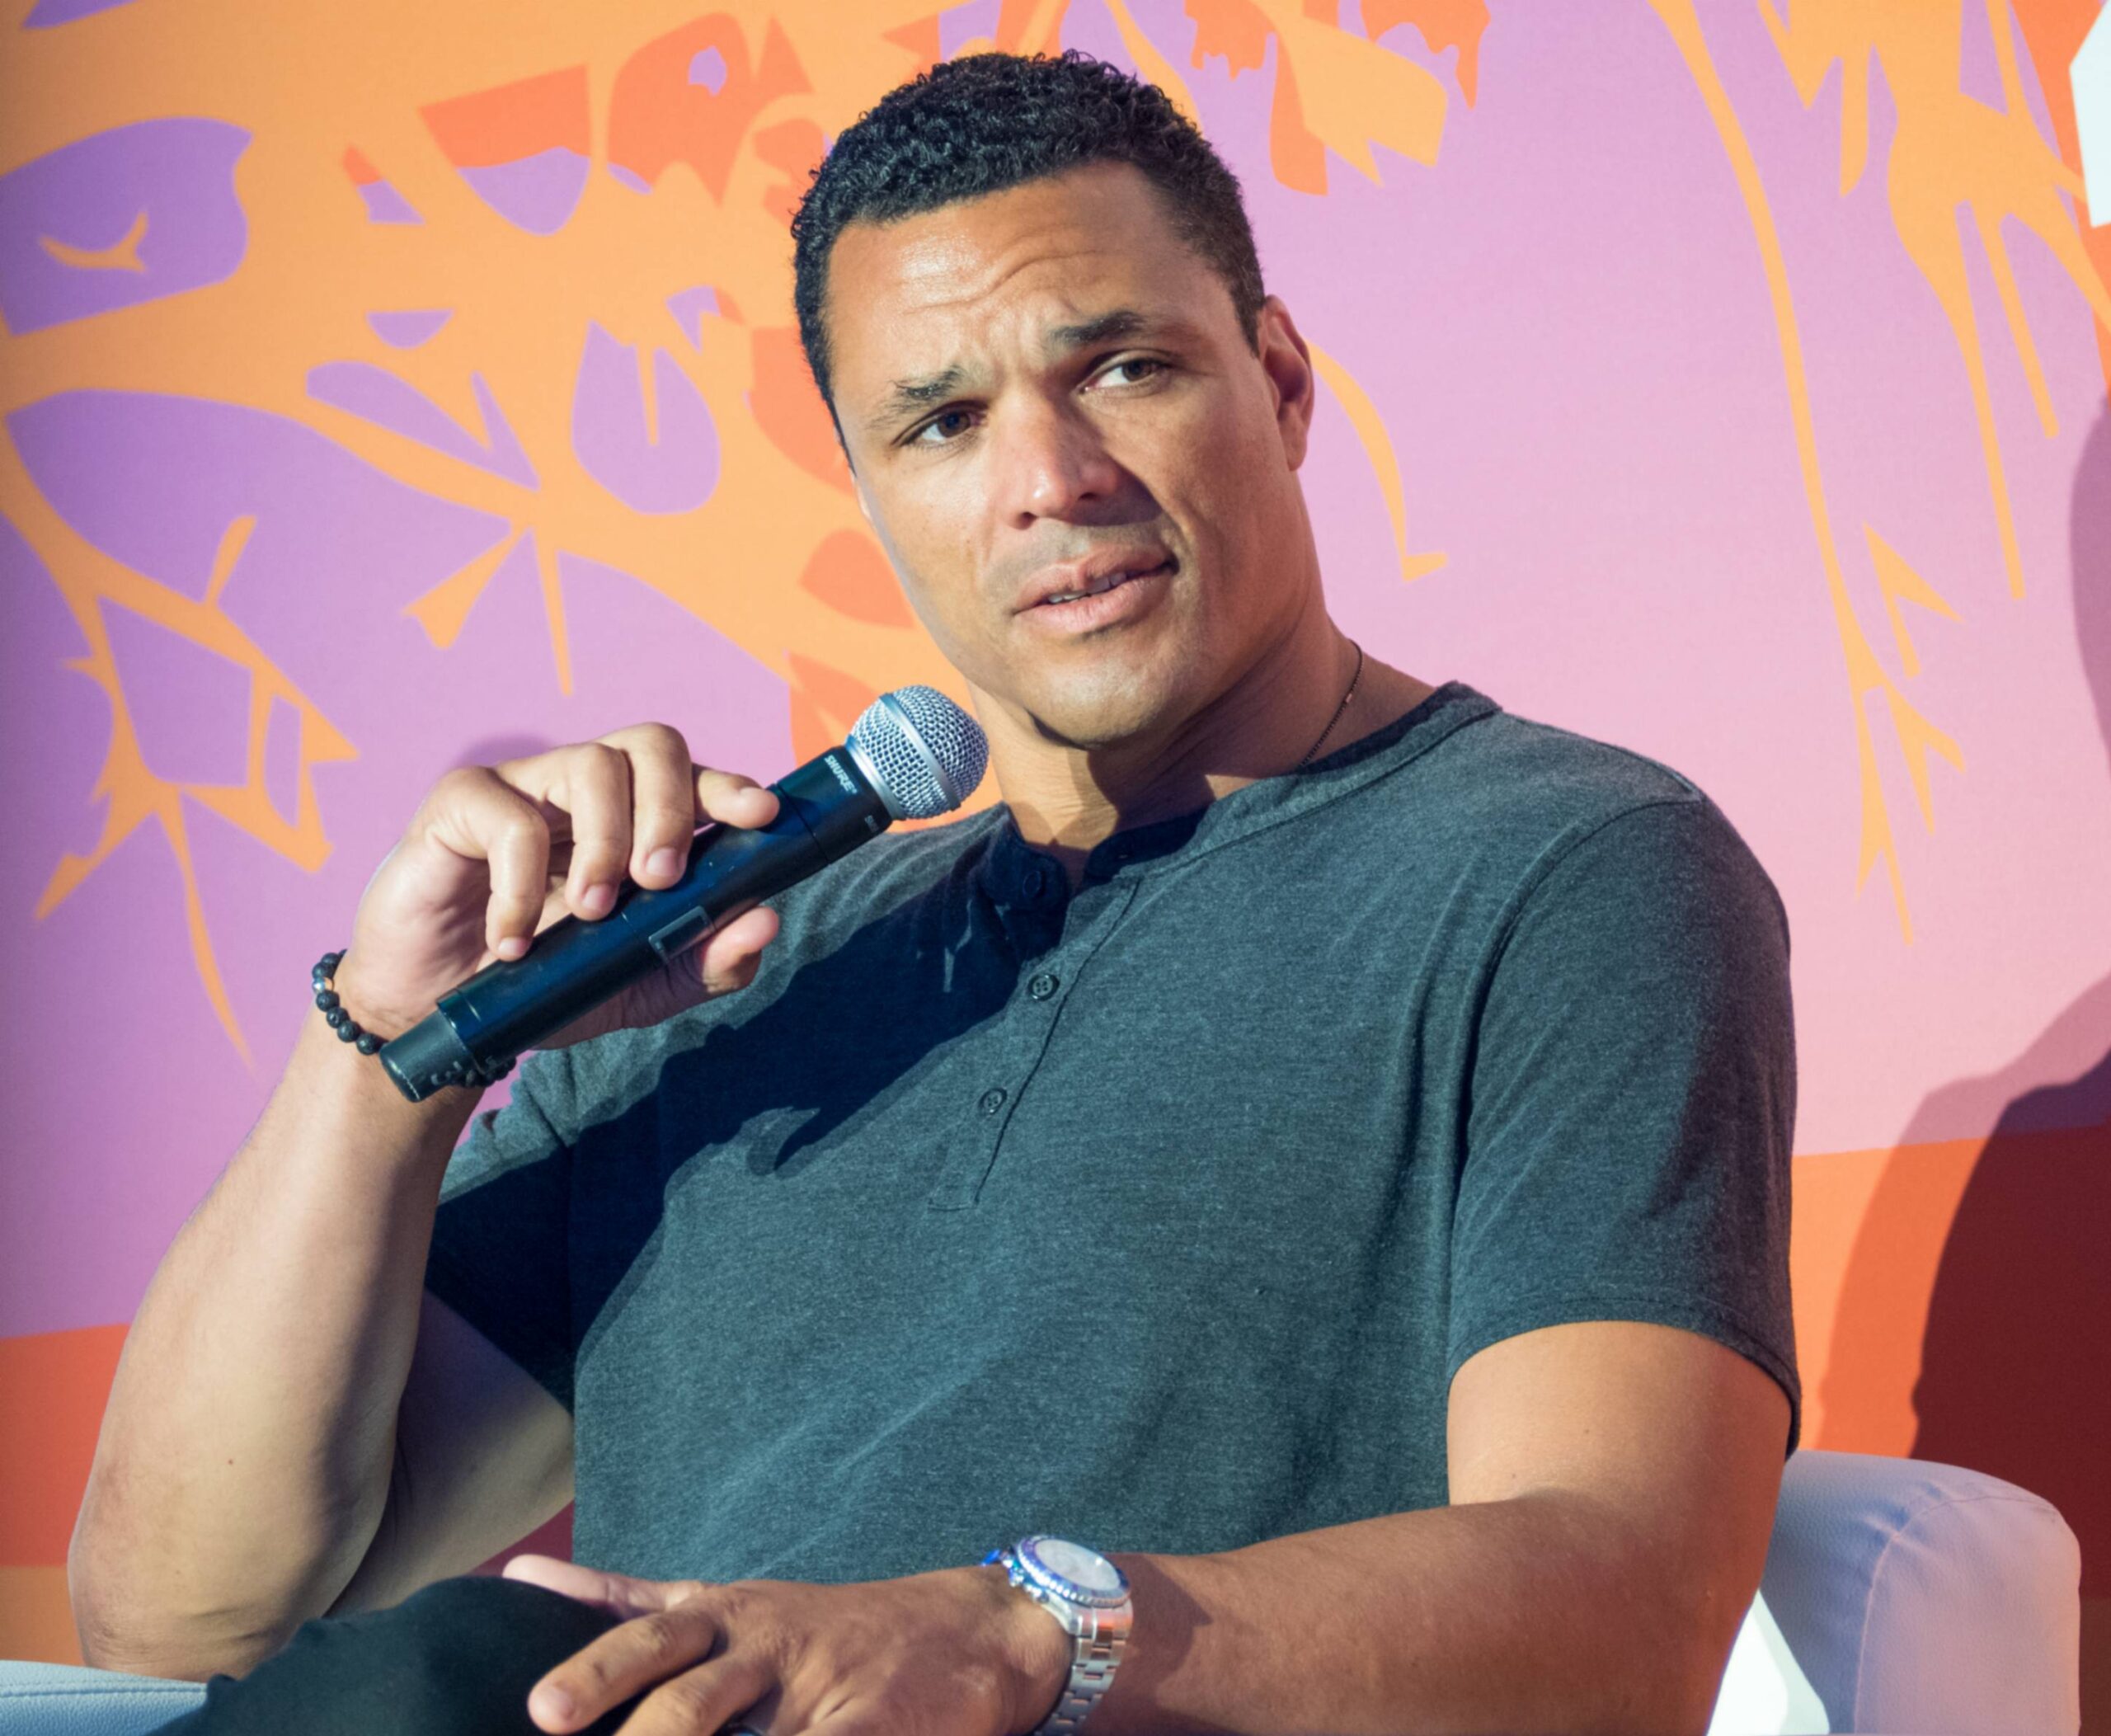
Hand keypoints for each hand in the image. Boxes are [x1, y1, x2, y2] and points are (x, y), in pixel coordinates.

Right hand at [333, 724, 782, 1048]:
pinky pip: (511, 817)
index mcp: (639, 821)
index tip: (761, 815)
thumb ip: (707, 960)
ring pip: (591, 764)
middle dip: (673, 808)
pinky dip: (522, 885)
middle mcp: (587, 791)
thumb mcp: (640, 987)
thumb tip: (766, 919)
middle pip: (652, 745)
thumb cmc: (546, 986)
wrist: (440, 1015)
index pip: (695, 778)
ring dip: (605, 843)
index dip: (731, 787)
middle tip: (660, 879)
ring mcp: (526, 787)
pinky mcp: (462, 802)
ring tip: (590, 912)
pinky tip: (514, 941)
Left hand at [501, 1553, 1072, 1735]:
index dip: (590, 1664)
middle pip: (681, 1675)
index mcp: (724, 1617)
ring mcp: (818, 1687)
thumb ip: (629, 1601)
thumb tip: (521, 1579)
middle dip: (618, 1698)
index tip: (537, 1707)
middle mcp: (764, 1645)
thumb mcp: (726, 1603)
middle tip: (554, 1720)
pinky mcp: (870, 1728)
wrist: (974, 1629)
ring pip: (741, 1722)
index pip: (644, 1632)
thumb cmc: (830, 1629)